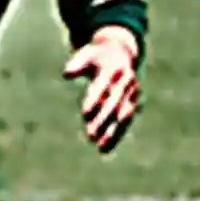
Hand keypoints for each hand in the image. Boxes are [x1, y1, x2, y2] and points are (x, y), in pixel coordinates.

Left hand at [62, 26, 141, 153]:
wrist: (121, 51)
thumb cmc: (98, 56)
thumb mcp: (87, 55)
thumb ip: (77, 65)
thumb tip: (66, 74)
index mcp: (112, 70)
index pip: (103, 87)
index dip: (94, 100)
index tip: (85, 115)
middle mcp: (124, 83)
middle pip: (114, 104)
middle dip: (103, 120)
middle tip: (91, 136)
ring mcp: (131, 94)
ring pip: (123, 116)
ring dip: (113, 132)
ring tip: (100, 148)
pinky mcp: (132, 104)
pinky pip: (125, 122)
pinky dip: (116, 135)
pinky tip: (105, 149)